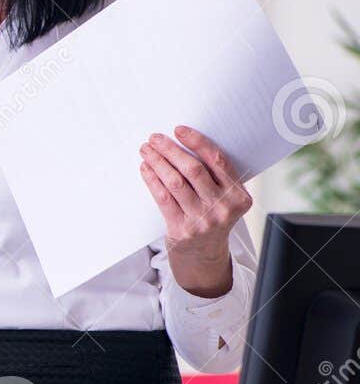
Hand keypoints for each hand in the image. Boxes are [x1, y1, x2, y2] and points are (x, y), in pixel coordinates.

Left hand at [139, 125, 251, 297]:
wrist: (203, 253)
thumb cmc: (212, 216)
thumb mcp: (224, 198)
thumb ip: (215, 176)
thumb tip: (186, 143)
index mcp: (239, 196)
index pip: (217, 161)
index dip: (197, 142)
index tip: (179, 130)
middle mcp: (223, 208)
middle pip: (193, 170)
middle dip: (171, 150)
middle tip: (155, 138)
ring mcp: (202, 220)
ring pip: (175, 182)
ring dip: (157, 162)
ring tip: (146, 150)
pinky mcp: (181, 229)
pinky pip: (162, 198)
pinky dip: (152, 180)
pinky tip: (145, 168)